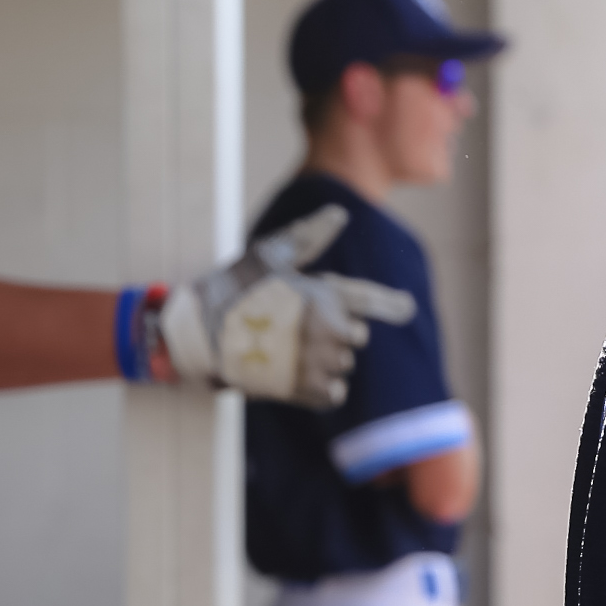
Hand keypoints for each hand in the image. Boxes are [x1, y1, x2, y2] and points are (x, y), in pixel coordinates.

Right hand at [156, 205, 417, 406]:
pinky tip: (296, 373)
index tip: (408, 308)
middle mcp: (326, 330)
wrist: (197, 337)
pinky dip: (322, 387)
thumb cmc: (232, 290)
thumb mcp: (267, 257)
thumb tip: (339, 214)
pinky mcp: (304, 390)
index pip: (368, 300)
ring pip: (343, 364)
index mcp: (322, 295)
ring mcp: (316, 362)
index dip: (393, 305)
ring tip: (288, 348)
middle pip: (357, 336)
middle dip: (338, 332)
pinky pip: (334, 392)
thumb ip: (307, 237)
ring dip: (326, 359)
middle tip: (300, 326)